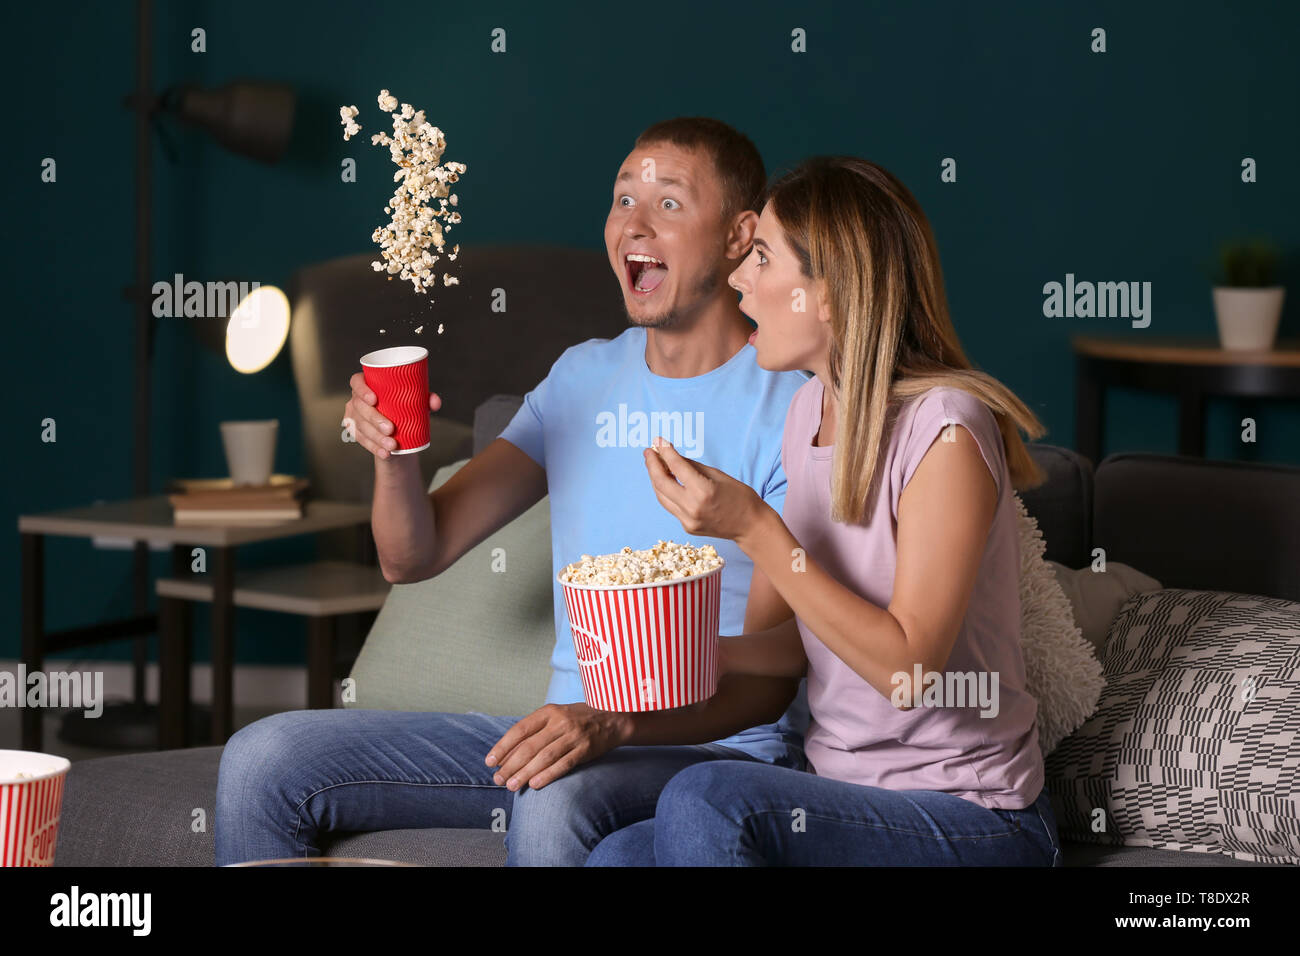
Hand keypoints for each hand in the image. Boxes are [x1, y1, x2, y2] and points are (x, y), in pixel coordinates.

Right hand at [343, 371, 441, 459]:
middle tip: (390, 429)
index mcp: (368, 385)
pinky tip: (385, 453)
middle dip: (374, 419)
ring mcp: (353, 415)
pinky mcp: (355, 431)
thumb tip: (435, 402)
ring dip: (375, 437)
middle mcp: (357, 399)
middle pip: (359, 406)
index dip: (362, 389)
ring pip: (360, 426)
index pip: (357, 381)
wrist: (401, 433)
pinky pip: (361, 440)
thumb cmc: (405, 409)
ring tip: (392, 445)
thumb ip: (427, 400)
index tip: (374, 399)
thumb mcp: (417, 403)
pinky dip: (374, 447)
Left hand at [485, 703, 631, 790]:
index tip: (490, 761)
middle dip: (510, 765)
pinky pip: (564, 764)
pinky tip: (534, 784)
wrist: (613, 718)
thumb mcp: (556, 716)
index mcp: (549, 712)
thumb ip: (535, 730)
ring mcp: (574, 735)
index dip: (503, 746)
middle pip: (529, 746)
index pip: (520, 730)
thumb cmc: (577, 719)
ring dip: (525, 773)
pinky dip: (548, 775)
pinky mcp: (586, 749)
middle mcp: (560, 722)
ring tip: (511, 786)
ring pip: (544, 757)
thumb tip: (507, 754)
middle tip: (497, 779)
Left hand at [643, 437, 766, 542]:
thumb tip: (671, 456)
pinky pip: (671, 506)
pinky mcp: (687, 527)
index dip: (665, 451)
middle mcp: (692, 507)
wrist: (750, 526)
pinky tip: (665, 481)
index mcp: (703, 491)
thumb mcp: (717, 475)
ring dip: (656, 479)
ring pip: (662, 496)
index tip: (658, 441)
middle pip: (661, 483)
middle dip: (652, 465)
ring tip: (653, 464)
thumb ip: (691, 466)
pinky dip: (666, 492)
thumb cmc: (740, 496)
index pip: (677, 467)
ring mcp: (688, 520)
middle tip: (648, 451)